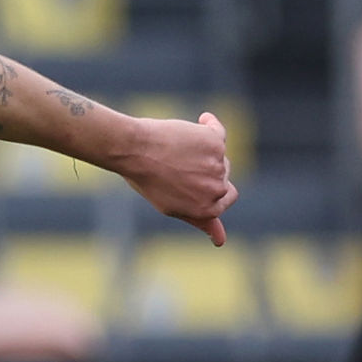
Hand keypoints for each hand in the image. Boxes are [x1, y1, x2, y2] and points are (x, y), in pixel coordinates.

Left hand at [126, 110, 236, 245]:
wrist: (134, 150)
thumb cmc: (147, 179)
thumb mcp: (172, 207)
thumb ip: (199, 220)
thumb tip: (221, 240)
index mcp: (206, 209)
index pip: (226, 198)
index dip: (211, 185)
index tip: (194, 174)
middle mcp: (215, 190)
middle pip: (224, 175)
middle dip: (206, 168)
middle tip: (178, 163)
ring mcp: (218, 166)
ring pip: (219, 154)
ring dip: (204, 149)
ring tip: (177, 148)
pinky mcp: (216, 143)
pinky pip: (217, 131)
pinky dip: (209, 126)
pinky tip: (201, 121)